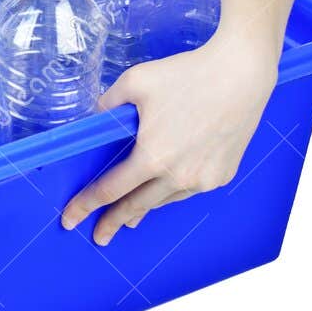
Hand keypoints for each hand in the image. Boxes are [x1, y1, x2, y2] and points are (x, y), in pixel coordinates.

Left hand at [59, 33, 278, 245]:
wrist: (240, 74)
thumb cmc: (186, 74)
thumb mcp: (134, 82)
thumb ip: (108, 106)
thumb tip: (96, 120)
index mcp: (152, 157)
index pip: (110, 190)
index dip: (86, 205)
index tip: (70, 219)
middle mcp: (178, 176)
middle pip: (136, 206)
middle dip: (112, 223)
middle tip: (99, 236)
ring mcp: (203, 179)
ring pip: (164, 200)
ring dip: (144, 208)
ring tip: (129, 217)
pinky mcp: (222, 175)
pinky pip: (189, 189)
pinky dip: (172, 190)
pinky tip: (165, 189)